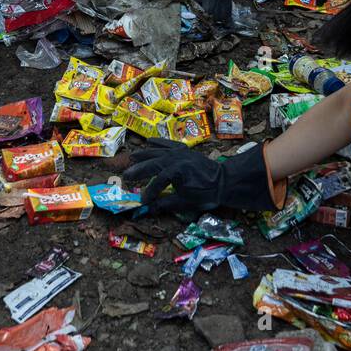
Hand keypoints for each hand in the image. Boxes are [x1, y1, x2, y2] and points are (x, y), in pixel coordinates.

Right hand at [123, 140, 274, 213]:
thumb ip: (166, 204)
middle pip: (152, 164)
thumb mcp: (186, 202)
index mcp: (176, 171)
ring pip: (158, 152)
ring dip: (144, 155)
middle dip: (138, 170)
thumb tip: (149, 209)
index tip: (144, 201)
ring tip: (131, 158)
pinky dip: (158, 142)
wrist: (224, 181)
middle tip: (125, 176)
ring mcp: (180, 152)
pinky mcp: (184, 150)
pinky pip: (168, 144)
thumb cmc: (206, 193)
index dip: (149, 192)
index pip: (157, 182)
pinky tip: (149, 142)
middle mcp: (176, 158)